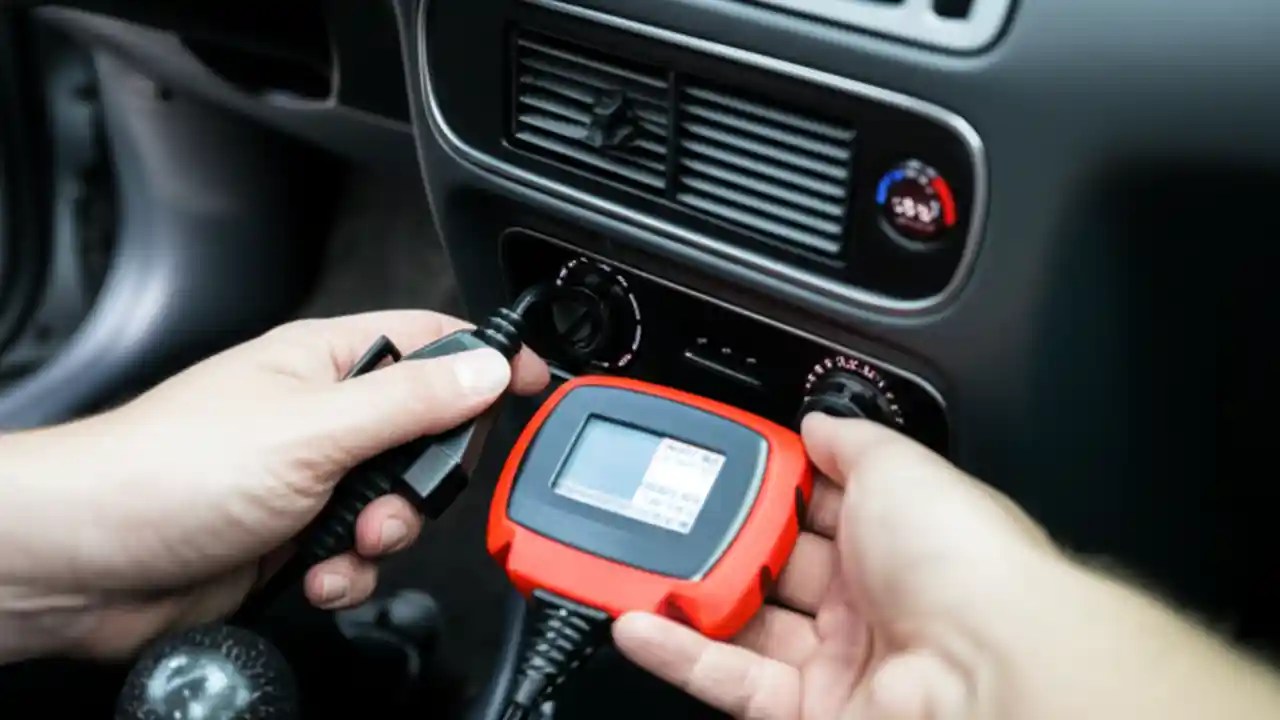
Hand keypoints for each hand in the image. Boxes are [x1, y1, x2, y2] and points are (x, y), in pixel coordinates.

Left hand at [0, 311, 548, 659]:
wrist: (86, 563)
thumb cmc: (167, 471)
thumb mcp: (311, 430)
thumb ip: (409, 402)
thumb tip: (488, 369)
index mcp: (325, 362)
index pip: (432, 341)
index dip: (487, 359)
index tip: (536, 382)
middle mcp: (322, 415)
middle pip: (427, 435)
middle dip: (424, 480)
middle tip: (399, 495)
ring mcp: (309, 478)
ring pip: (399, 504)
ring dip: (385, 534)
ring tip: (345, 540)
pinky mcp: (295, 535)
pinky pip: (362, 552)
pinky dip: (352, 570)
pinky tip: (318, 573)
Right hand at [612, 414, 1059, 719]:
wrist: (986, 669)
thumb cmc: (966, 564)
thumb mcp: (901, 467)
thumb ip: (850, 441)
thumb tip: (817, 419)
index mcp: (897, 538)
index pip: (815, 505)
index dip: (766, 486)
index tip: (718, 469)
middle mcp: (869, 603)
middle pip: (774, 566)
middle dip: (724, 541)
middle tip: (674, 516)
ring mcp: (839, 662)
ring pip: (743, 625)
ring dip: (690, 596)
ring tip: (640, 564)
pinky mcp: (807, 712)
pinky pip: (728, 679)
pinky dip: (676, 652)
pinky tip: (640, 620)